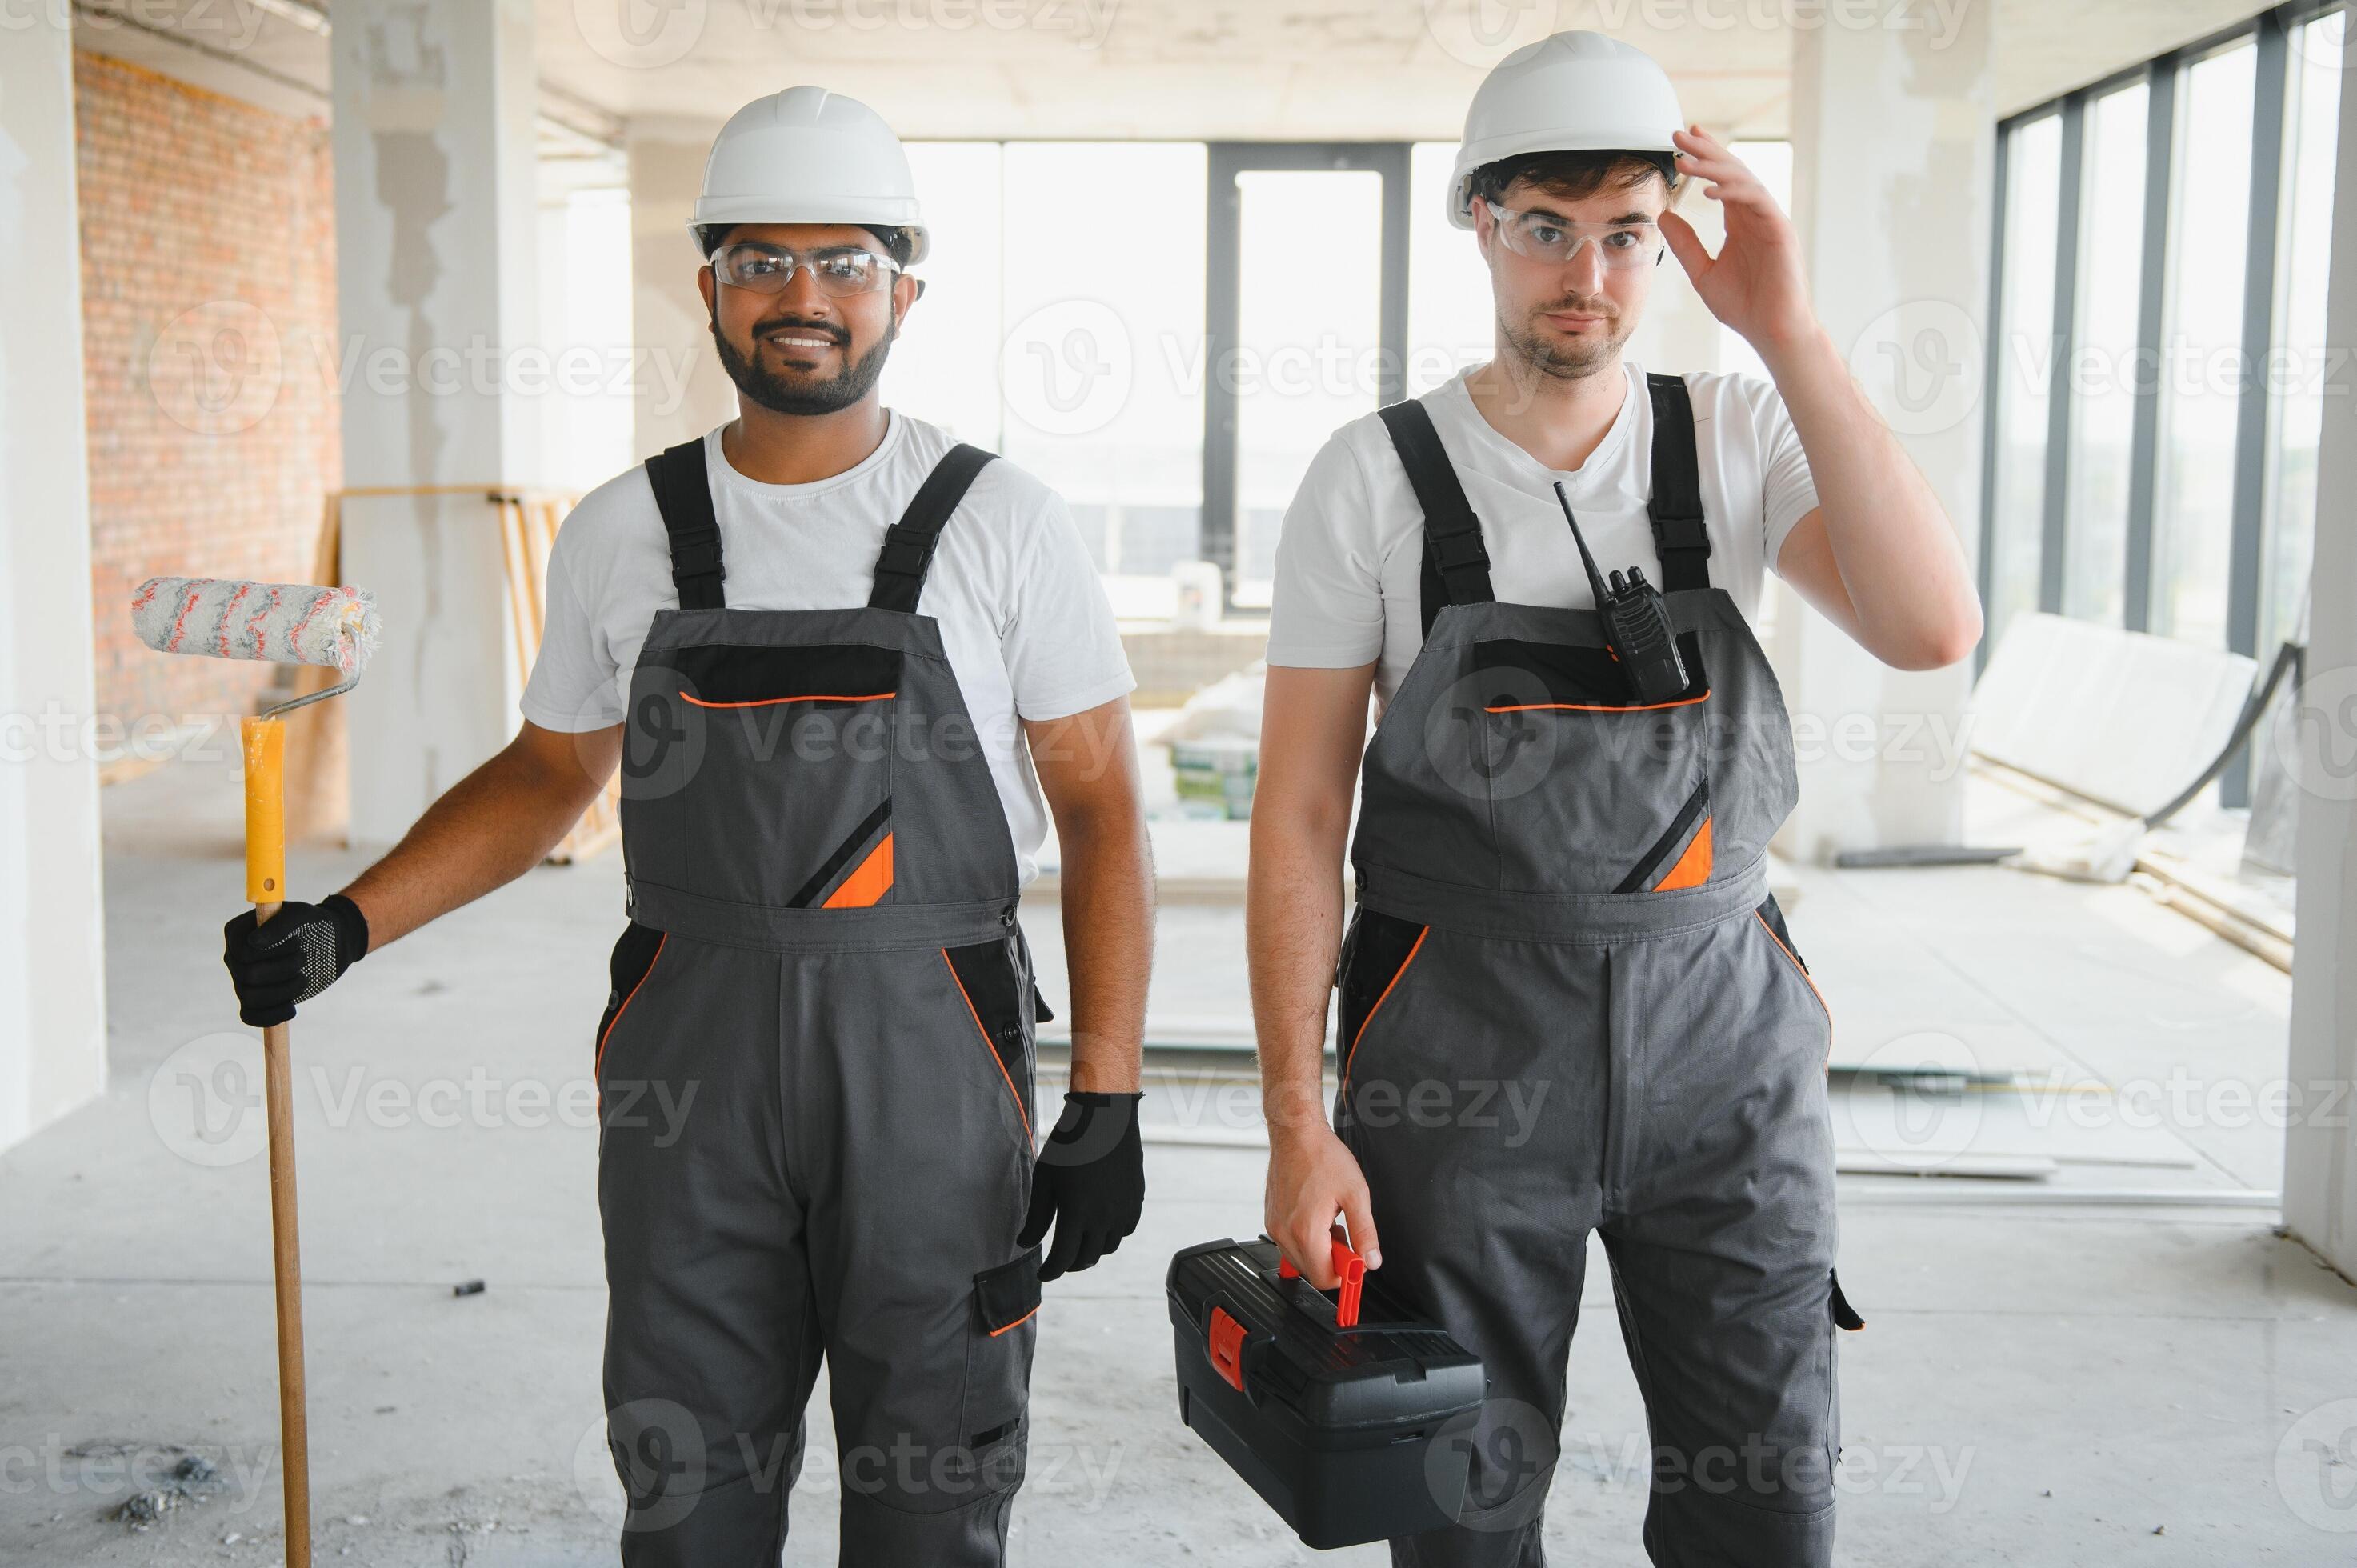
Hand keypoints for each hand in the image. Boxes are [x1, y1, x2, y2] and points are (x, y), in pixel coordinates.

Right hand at [222, 894, 368, 1027]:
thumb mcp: (300, 915)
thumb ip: (279, 924)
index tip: (297, 943)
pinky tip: (291, 1008)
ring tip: (304, 979)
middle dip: (283, 970)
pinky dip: (271, 1016)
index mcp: (238, 933)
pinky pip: (251, 1016)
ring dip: (284, 991)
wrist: (331, 942)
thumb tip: (255, 942)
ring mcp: (244, 980)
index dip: (271, 953)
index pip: (242, 952)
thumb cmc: (312, 923)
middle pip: (247, 976)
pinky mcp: (257, 999)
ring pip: (251, 998)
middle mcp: (235, 958)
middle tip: (303, 958)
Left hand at [1019, 1091, 1144, 1280]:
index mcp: (1076, 1214)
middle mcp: (1103, 1218)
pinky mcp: (1136, 1201)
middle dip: (1069, 1264)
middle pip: (1086, 1259)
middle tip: (1059, 1260)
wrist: (1106, 1118)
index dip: (1050, 1272)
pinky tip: (1100, 1226)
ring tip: (1078, 1242)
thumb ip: (1037, 1217)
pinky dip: (1111, 1235)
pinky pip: (1125, 1231)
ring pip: (1107, 1248)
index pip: (1063, 1259)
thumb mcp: (1045, 1180)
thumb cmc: (1069, 1146)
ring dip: (1091, 1251)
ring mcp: (1123, 1210)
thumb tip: (1025, 1244)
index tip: (1043, 1274)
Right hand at [1264, 1122, 1379, 1288]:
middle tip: (1346, 1236)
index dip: (1345, 1274)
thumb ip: (1365, 1233)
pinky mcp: (1271, 1218)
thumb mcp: (1356, 1194)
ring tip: (1331, 1222)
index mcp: (1306, 1230)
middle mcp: (1285, 1232)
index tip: (1356, 1261)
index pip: (1323, 1278)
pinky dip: (1306, 1239)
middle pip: (1311, 1271)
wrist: (1296, 1134)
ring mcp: (1275, 1226)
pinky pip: (1289, 1243)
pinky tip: (1317, 1216)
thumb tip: (1371, 1260)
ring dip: (1319, 1250)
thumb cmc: (1322, 1157)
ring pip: (1299, 1258)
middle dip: (1333, 1261)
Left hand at [1659, 125, 1818, 355]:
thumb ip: (1685, 244)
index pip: (1721, 181)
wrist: (1772, 331)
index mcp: (1740, 222)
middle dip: (1705, 150)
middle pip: (1731, 172)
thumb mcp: (1703, 272)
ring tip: (1686, 158)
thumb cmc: (1745, 306)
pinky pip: (1756, 201)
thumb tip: (1664, 215)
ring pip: (1741, 180)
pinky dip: (1733, 191)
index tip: (1683, 141)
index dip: (1704, 158)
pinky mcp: (1779, 230)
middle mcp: (1755, 215)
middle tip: (1679, 133)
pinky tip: (1710, 188)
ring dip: (1713, 166)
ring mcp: (1769, 220)